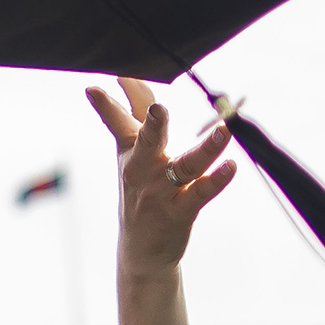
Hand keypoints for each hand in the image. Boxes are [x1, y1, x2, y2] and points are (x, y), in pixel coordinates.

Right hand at [87, 77, 235, 277]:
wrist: (141, 249)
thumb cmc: (139, 189)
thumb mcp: (131, 152)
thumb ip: (135, 113)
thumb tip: (129, 75)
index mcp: (129, 151)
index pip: (118, 121)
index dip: (106, 104)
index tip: (93, 87)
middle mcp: (143, 170)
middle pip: (147, 143)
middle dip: (153, 125)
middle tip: (159, 109)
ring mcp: (161, 192)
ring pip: (184, 167)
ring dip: (204, 149)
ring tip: (222, 131)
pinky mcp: (180, 212)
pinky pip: (200, 194)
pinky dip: (217, 180)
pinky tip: (231, 166)